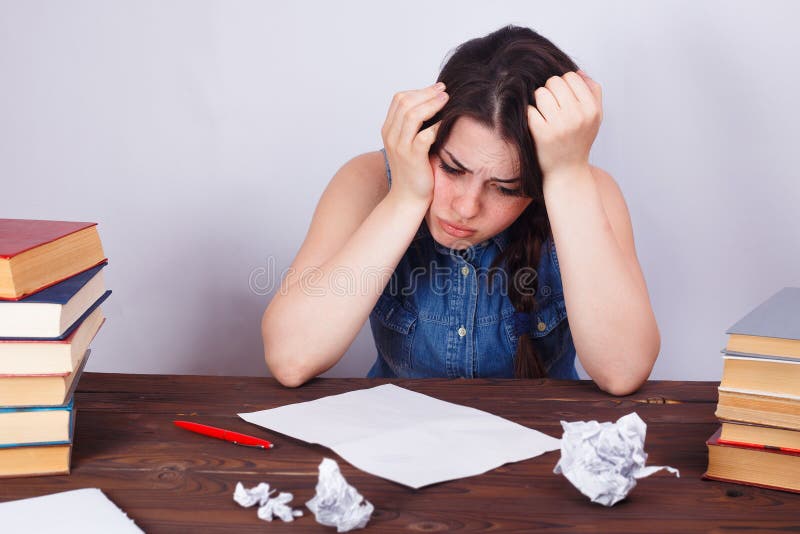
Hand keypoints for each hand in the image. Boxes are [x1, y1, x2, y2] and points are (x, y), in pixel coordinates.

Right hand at [381, 82, 447, 205]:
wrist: (408, 198)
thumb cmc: (414, 170)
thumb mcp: (409, 143)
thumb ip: (415, 125)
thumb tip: (434, 103)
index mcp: (388, 130)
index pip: (399, 99)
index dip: (419, 90)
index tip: (436, 89)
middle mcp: (391, 136)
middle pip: (405, 102)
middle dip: (427, 93)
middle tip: (444, 91)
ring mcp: (400, 147)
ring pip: (412, 115)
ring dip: (431, 104)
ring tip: (446, 100)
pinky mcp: (412, 158)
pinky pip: (424, 135)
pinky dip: (436, 125)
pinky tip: (446, 122)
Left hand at [527, 70, 602, 179]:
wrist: (567, 171)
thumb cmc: (579, 141)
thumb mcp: (595, 117)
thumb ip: (592, 91)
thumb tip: (578, 71)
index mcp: (591, 109)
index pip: (571, 77)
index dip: (563, 84)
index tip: (562, 97)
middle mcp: (577, 116)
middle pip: (554, 82)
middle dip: (550, 91)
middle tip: (551, 106)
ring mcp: (559, 125)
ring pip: (540, 93)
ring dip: (539, 101)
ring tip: (544, 114)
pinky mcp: (542, 133)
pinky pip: (530, 109)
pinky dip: (530, 114)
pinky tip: (536, 123)